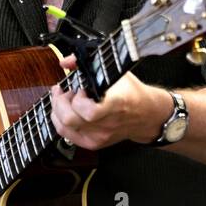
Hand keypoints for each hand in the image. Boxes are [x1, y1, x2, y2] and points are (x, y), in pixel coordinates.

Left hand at [48, 52, 168, 150]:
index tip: (81, 87)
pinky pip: (66, 134)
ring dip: (58, 110)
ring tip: (65, 100)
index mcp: (115, 105)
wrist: (146, 115)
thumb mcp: (115, 72)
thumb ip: (88, 63)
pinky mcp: (94, 143)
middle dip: (61, 101)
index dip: (78, 98)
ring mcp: (99, 136)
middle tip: (66, 91)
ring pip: (63, 127)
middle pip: (70, 119)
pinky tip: (65, 110)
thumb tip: (66, 62)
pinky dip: (60, 120)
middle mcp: (106, 124)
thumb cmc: (132, 92)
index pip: (90, 112)